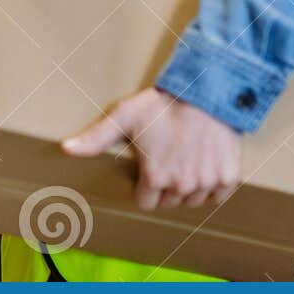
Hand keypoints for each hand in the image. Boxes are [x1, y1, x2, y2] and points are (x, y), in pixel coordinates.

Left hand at [63, 88, 240, 209]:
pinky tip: (204, 166)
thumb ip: (95, 138)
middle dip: (165, 186)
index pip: (146, 202)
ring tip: (184, 160)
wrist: (206, 91)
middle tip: (166, 159)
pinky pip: (218, 195)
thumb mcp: (124, 116)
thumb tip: (66, 149)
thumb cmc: (162, 104)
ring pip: (193, 200)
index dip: (144, 186)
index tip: (147, 169)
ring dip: (188, 187)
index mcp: (155, 178)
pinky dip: (212, 186)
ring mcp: (206, 183)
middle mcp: (181, 186)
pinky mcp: (228, 177)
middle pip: (170, 201)